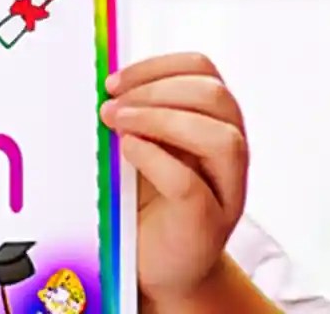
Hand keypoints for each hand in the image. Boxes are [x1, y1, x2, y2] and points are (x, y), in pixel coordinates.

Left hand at [100, 53, 248, 305]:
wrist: (155, 263)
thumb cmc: (144, 200)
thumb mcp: (136, 146)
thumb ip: (130, 115)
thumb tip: (100, 84)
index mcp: (211, 121)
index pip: (203, 71)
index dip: (158, 66)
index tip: (113, 81)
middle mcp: (228, 152)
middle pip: (216, 97)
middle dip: (156, 91)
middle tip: (110, 106)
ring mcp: (224, 190)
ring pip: (221, 137)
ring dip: (161, 119)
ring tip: (117, 125)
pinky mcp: (207, 224)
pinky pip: (191, 184)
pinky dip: (156, 158)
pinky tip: (128, 150)